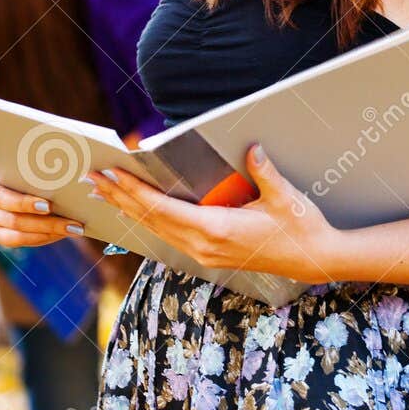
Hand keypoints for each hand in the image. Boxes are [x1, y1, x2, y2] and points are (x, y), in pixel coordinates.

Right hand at [0, 156, 85, 249]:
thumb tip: (60, 164)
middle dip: (24, 203)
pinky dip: (41, 237)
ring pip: (12, 223)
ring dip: (43, 225)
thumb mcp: (47, 162)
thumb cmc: (48, 172)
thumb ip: (42, 158)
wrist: (53, 197)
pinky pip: (17, 239)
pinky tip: (61, 233)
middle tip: (48, 205)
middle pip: (0, 199)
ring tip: (69, 225)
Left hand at [83, 143, 337, 282]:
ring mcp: (205, 254)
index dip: (134, 190)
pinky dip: (149, 220)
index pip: (163, 209)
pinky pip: (170, 236)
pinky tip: (138, 210)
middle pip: (151, 220)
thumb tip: (251, 149)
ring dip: (130, 209)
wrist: (315, 260)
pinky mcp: (210, 255)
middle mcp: (204, 245)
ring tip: (106, 191)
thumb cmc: (301, 227)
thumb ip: (264, 172)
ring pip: (157, 230)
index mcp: (217, 230)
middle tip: (93, 177)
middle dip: (120, 197)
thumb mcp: (284, 196)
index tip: (112, 173)